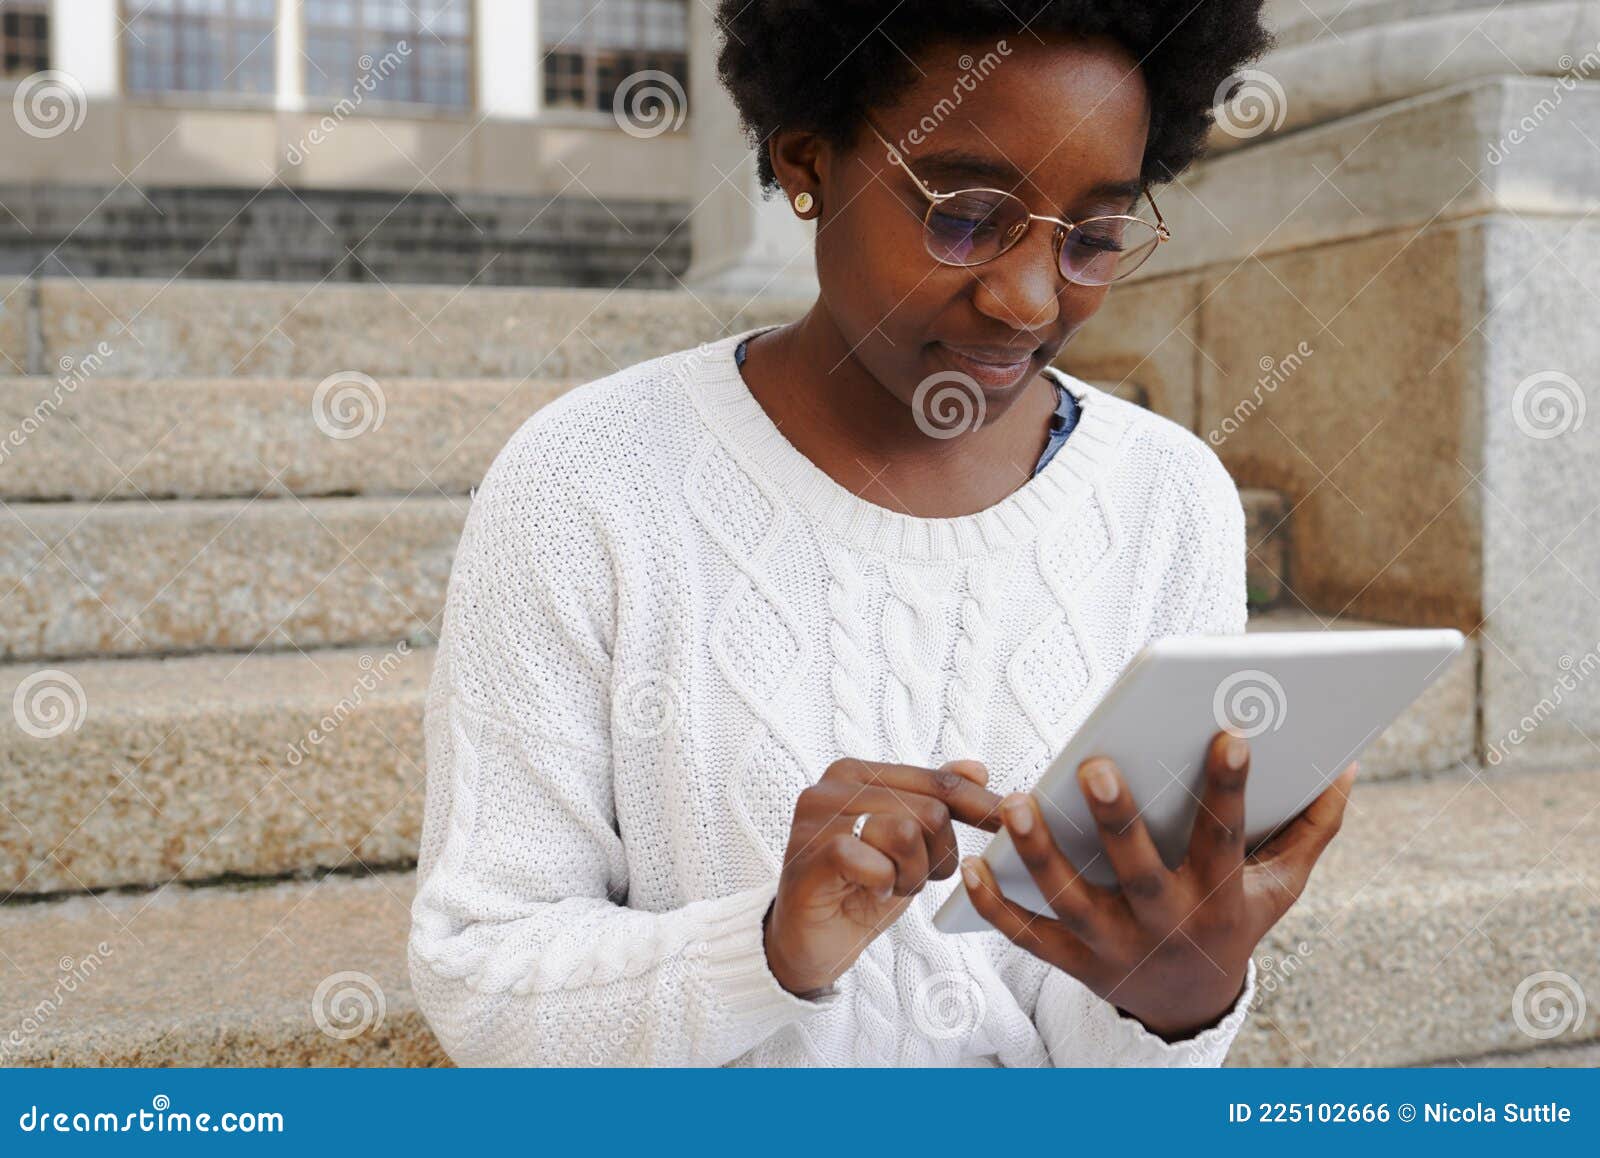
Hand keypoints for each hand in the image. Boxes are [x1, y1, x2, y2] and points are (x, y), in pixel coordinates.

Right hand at [765, 757, 1003, 996]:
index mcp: (857, 772)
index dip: (980, 806)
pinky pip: (878, 863)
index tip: (1011, 821)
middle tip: (908, 878)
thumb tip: (977, 769)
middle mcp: (833, 785)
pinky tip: (867, 891)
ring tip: (887, 884)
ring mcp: (818, 817)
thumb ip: (933, 802)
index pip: (938, 782)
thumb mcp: (905, 844)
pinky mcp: (811, 853)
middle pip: (931, 811)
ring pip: (909, 833)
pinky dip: (884, 885)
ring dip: (911, 874)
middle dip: (937, 857)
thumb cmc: (857, 888)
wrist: (808, 941)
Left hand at [961, 731, 1355, 1039]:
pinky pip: (1027, 937)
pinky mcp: (1071, 961)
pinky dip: (996, 906)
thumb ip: (1313, 827)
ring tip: (1016, 803)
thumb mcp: (1281, 886)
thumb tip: (1347, 765)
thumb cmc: (1233, 919)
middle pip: (1138, 871)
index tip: (1228, 732)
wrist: (1188, 1005)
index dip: (1230, 788)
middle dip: (1118, 820)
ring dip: (1040, 854)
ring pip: (1070, 900)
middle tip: (1095, 764)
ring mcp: (1113, 946)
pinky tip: (970, 868)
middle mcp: (1165, 923)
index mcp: (1219, 897)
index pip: (1226, 838)